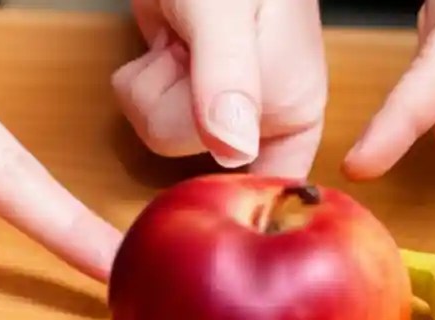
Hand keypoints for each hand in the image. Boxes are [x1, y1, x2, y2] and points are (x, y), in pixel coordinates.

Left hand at [114, 0, 326, 178]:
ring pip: (163, 140)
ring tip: (179, 39)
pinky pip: (143, 120)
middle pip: (200, 162)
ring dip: (153, 88)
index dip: (239, 185)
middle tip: (193, 52)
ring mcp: (217, 106)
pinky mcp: (182, 93)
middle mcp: (261, 116)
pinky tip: (163, 44)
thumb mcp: (224, 11)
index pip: (275, 188)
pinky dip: (138, 81)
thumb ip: (229, 76)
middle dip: (179, 106)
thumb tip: (235, 149)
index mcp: (296, 107)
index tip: (211, 133)